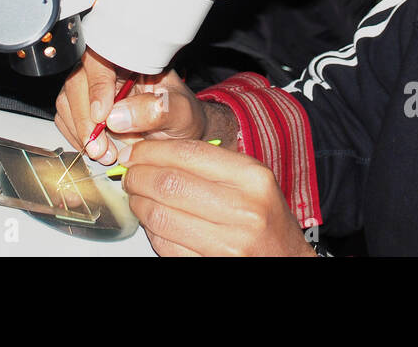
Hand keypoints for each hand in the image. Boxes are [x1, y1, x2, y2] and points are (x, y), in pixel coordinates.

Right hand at [54, 49, 206, 164]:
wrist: (180, 134)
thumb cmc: (183, 117)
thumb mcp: (181, 113)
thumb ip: (157, 111)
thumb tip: (118, 116)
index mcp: (132, 59)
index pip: (102, 59)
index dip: (97, 86)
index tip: (102, 116)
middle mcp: (109, 69)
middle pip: (78, 80)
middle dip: (85, 118)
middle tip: (99, 146)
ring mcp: (94, 88)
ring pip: (68, 100)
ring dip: (80, 130)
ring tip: (104, 152)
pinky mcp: (84, 108)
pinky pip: (66, 118)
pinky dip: (77, 137)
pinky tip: (97, 149)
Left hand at [118, 139, 316, 256]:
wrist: (287, 262)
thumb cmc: (266, 220)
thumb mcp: (253, 182)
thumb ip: (211, 164)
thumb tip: (153, 153)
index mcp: (253, 178)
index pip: (189, 153)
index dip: (153, 151)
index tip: (137, 153)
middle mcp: (244, 210)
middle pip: (169, 183)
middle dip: (138, 176)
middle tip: (130, 175)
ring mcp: (229, 244)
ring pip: (161, 216)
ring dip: (139, 204)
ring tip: (137, 198)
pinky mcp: (210, 265)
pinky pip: (165, 246)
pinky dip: (151, 232)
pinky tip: (153, 223)